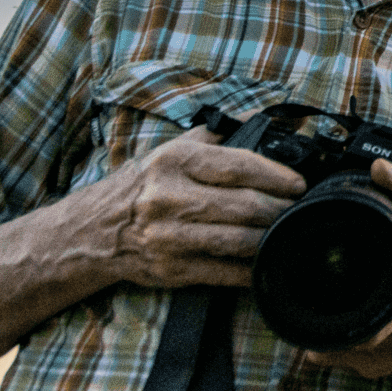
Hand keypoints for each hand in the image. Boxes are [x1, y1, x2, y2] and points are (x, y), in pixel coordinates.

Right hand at [102, 123, 306, 288]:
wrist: (93, 231)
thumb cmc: (139, 187)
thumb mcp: (169, 151)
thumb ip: (214, 134)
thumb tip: (258, 118)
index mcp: (174, 162)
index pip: (238, 166)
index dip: (276, 175)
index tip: (299, 183)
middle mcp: (170, 198)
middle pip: (245, 206)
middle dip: (280, 209)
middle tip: (299, 209)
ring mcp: (170, 237)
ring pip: (239, 241)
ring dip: (271, 238)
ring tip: (287, 232)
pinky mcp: (172, 270)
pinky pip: (225, 272)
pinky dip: (252, 269)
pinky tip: (266, 262)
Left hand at [303, 158, 391, 378]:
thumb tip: (377, 169)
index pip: (361, 318)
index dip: (331, 307)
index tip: (315, 286)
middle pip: (342, 332)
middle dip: (322, 310)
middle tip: (308, 283)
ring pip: (341, 350)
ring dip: (326, 327)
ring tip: (318, 301)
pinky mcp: (388, 365)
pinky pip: (348, 360)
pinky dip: (337, 343)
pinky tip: (333, 321)